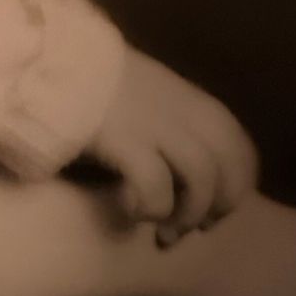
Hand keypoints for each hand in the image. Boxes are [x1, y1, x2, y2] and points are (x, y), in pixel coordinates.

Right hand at [86, 49, 258, 243]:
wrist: (53, 62)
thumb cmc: (97, 83)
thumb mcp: (150, 96)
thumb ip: (174, 122)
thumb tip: (186, 168)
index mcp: (194, 102)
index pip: (242, 149)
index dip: (236, 187)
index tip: (216, 212)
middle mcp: (184, 111)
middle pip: (231, 165)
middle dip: (220, 206)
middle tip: (195, 229)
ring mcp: (156, 124)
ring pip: (202, 177)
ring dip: (188, 214)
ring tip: (164, 232)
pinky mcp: (124, 139)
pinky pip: (155, 186)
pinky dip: (151, 207)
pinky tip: (131, 212)